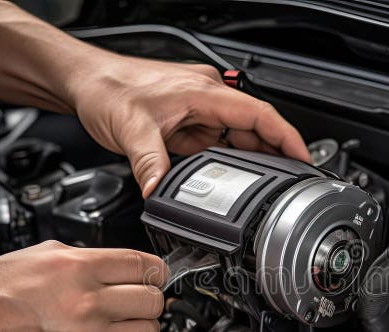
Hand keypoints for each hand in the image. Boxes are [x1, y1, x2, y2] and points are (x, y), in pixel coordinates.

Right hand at [0, 241, 167, 331]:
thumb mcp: (35, 257)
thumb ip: (81, 258)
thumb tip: (112, 263)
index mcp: (78, 270)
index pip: (145, 265)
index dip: (155, 269)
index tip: (155, 274)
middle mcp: (88, 305)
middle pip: (153, 301)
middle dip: (150, 298)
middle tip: (140, 299)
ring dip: (141, 328)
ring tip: (126, 324)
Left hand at [70, 56, 310, 196]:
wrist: (83, 79)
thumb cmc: (107, 86)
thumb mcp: (130, 129)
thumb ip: (150, 165)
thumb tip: (160, 194)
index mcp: (203, 91)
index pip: (260, 114)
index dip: (287, 138)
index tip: (305, 159)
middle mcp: (206, 96)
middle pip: (254, 128)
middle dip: (274, 155)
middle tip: (288, 184)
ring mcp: (198, 109)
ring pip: (237, 137)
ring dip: (250, 159)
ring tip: (263, 186)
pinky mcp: (187, 121)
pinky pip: (217, 143)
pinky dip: (226, 160)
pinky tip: (227, 177)